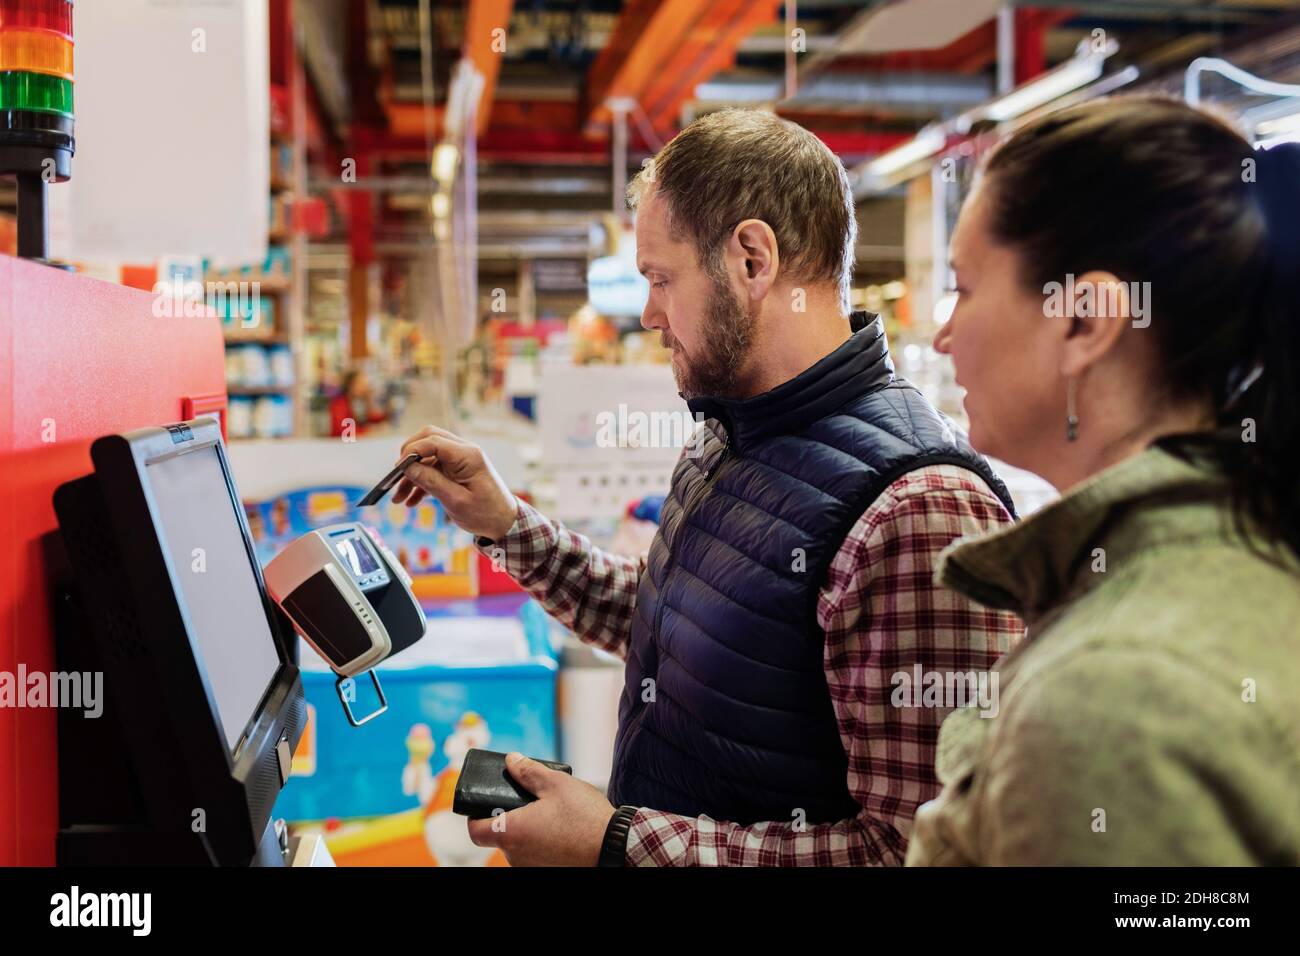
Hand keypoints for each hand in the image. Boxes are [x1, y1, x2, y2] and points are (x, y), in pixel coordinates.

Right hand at [391, 426, 517, 539]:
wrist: (504, 523)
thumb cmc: (485, 514)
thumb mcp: (455, 500)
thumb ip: (430, 481)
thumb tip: (407, 467)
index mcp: (467, 455)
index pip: (432, 440)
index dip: (411, 452)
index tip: (397, 469)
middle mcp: (464, 452)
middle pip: (428, 440)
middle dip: (409, 458)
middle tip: (396, 477)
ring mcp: (461, 460)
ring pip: (428, 457)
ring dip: (412, 476)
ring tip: (398, 499)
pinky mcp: (458, 470)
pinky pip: (434, 469)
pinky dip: (421, 482)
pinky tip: (411, 501)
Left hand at [466, 753, 616, 866]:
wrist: (615, 846)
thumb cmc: (585, 817)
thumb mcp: (556, 784)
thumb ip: (528, 771)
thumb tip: (511, 760)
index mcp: (511, 832)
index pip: (475, 830)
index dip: (475, 815)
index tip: (485, 803)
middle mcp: (516, 856)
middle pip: (499, 835)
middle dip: (510, 816)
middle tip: (530, 800)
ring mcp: (531, 867)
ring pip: (519, 845)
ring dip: (528, 830)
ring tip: (552, 814)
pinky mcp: (547, 871)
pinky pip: (535, 854)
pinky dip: (541, 842)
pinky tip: (561, 830)